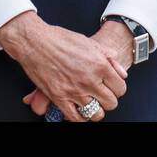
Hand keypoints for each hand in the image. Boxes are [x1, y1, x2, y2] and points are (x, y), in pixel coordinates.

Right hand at [0, 12, 127, 122]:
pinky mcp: (59, 98)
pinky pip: (75, 118)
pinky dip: (79, 117)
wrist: (35, 41)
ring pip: (95, 114)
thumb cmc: (60, 38)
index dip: (117, 88)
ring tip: (90, 103)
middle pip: (111, 103)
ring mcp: (75, 91)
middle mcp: (90, 80)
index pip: (120, 88)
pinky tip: (78, 110)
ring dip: (94, 110)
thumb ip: (108, 57)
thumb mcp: (90, 42)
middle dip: (107, 99)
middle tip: (101, 94)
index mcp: (100, 65)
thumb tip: (121, 72)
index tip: (111, 87)